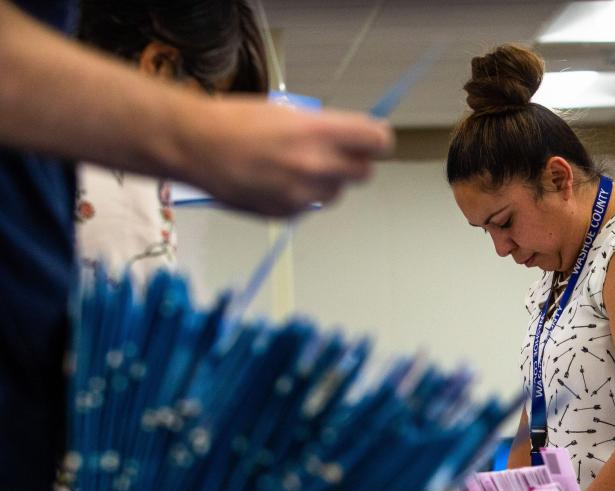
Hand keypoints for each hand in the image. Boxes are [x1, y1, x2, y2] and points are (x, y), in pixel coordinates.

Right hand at [171, 96, 393, 215]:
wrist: (195, 145)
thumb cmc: (236, 121)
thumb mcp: (290, 112)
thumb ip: (326, 128)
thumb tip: (352, 137)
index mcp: (320, 133)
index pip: (378, 142)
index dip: (377, 140)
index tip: (373, 139)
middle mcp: (316, 166)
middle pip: (365, 173)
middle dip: (356, 163)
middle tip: (338, 153)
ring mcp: (302, 194)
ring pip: (337, 193)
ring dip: (327, 182)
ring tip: (296, 166)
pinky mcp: (286, 213)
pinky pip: (310, 207)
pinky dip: (302, 196)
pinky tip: (277, 179)